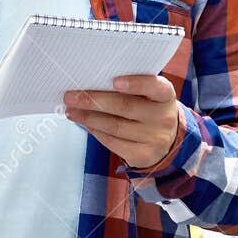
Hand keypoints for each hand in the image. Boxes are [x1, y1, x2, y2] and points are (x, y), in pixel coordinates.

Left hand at [64, 73, 182, 170]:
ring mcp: (154, 139)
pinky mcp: (143, 155)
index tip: (114, 81)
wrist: (166, 140)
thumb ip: (129, 88)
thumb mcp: (148, 95)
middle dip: (93, 101)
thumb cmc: (148, 109)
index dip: (135, 84)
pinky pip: (113, 142)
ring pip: (115, 126)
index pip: (154, 87)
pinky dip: (96, 132)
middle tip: (71, 96)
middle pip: (124, 107)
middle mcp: (163, 117)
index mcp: (165, 96)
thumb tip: (90, 84)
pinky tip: (86, 125)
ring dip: (88, 118)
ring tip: (72, 111)